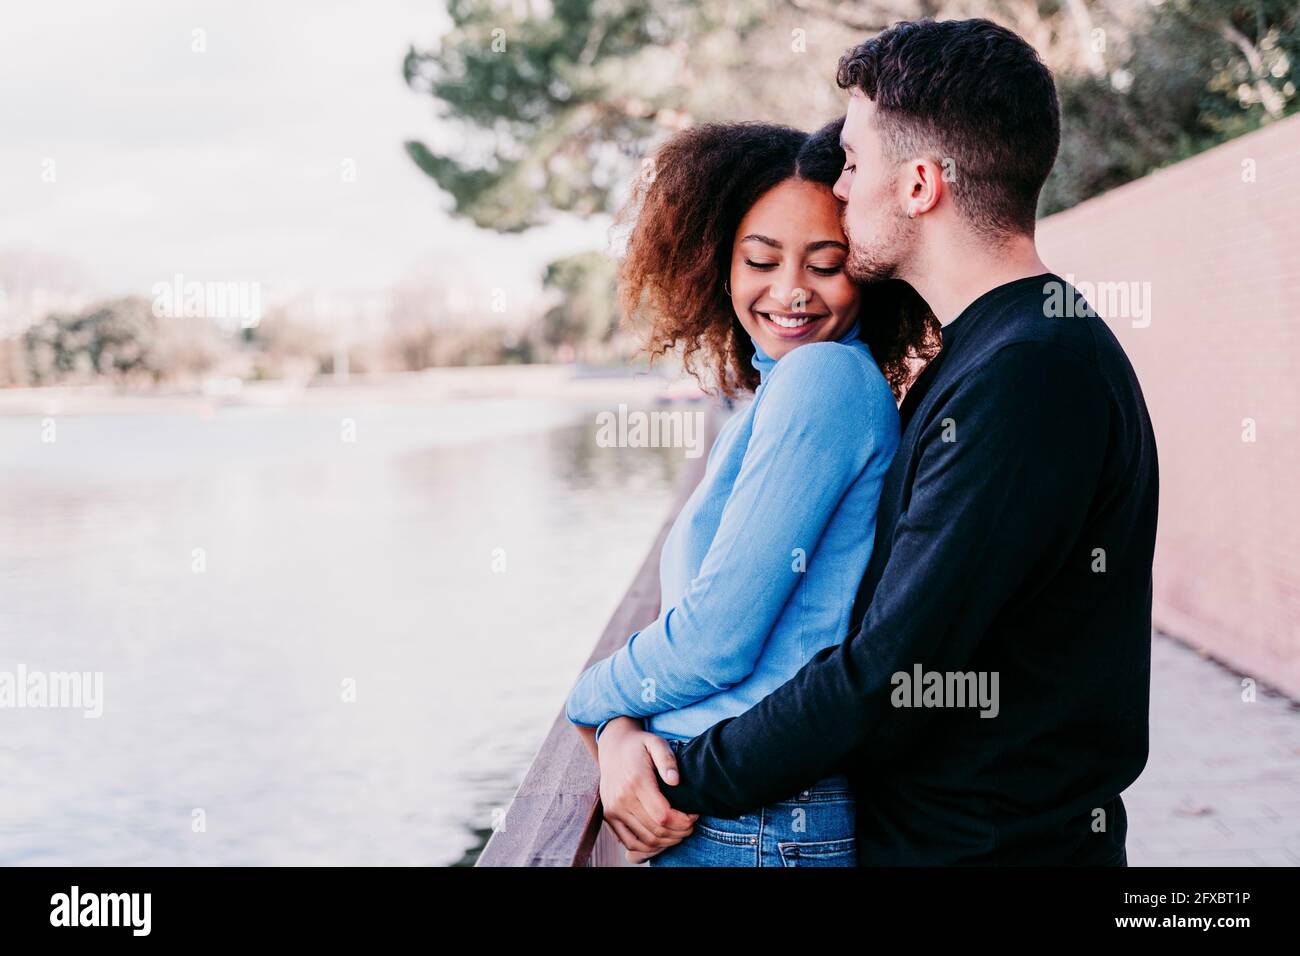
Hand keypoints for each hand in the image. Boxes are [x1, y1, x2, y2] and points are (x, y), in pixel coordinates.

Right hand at [596, 717, 697, 861]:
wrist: (613, 747)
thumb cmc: (639, 746)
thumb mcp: (656, 743)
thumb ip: (667, 759)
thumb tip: (675, 780)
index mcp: (636, 782)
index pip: (663, 815)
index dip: (683, 821)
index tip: (694, 814)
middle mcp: (622, 799)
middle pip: (656, 830)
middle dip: (679, 832)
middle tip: (690, 824)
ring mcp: (613, 810)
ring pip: (645, 840)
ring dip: (667, 841)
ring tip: (679, 831)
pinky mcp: (609, 816)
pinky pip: (630, 842)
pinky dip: (649, 847)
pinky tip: (662, 838)